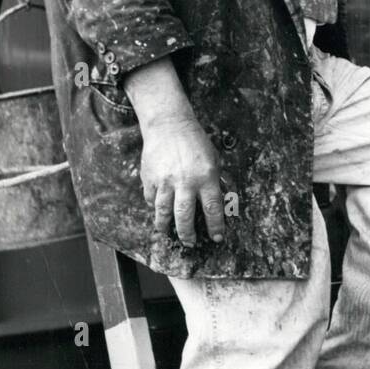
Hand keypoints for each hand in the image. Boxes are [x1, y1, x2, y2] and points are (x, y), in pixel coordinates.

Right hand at [139, 113, 225, 245]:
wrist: (170, 125)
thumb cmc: (196, 143)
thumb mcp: (214, 160)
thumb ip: (216, 182)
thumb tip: (219, 205)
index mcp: (206, 177)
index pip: (212, 209)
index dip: (215, 226)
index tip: (217, 238)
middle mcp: (185, 181)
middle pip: (184, 216)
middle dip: (188, 234)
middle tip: (190, 243)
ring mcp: (165, 181)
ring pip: (163, 212)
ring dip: (166, 227)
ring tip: (169, 233)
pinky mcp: (150, 178)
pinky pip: (151, 199)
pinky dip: (154, 207)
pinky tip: (158, 210)